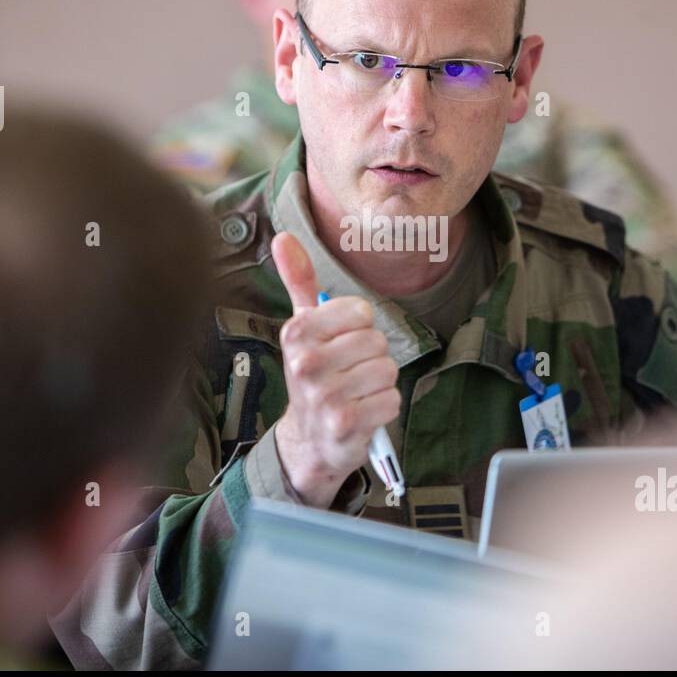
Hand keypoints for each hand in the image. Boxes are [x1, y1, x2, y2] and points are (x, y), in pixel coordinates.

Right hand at [270, 232, 400, 507]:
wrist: (307, 440)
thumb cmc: (314, 375)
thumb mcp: (303, 327)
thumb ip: (300, 280)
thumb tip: (284, 236)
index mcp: (297, 333)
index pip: (362, 311)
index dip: (360, 328)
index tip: (341, 345)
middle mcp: (305, 363)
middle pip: (377, 342)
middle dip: (372, 358)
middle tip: (350, 374)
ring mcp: (324, 396)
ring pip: (387, 370)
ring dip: (379, 384)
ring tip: (357, 394)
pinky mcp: (345, 425)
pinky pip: (392, 400)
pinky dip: (384, 408)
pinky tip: (363, 413)